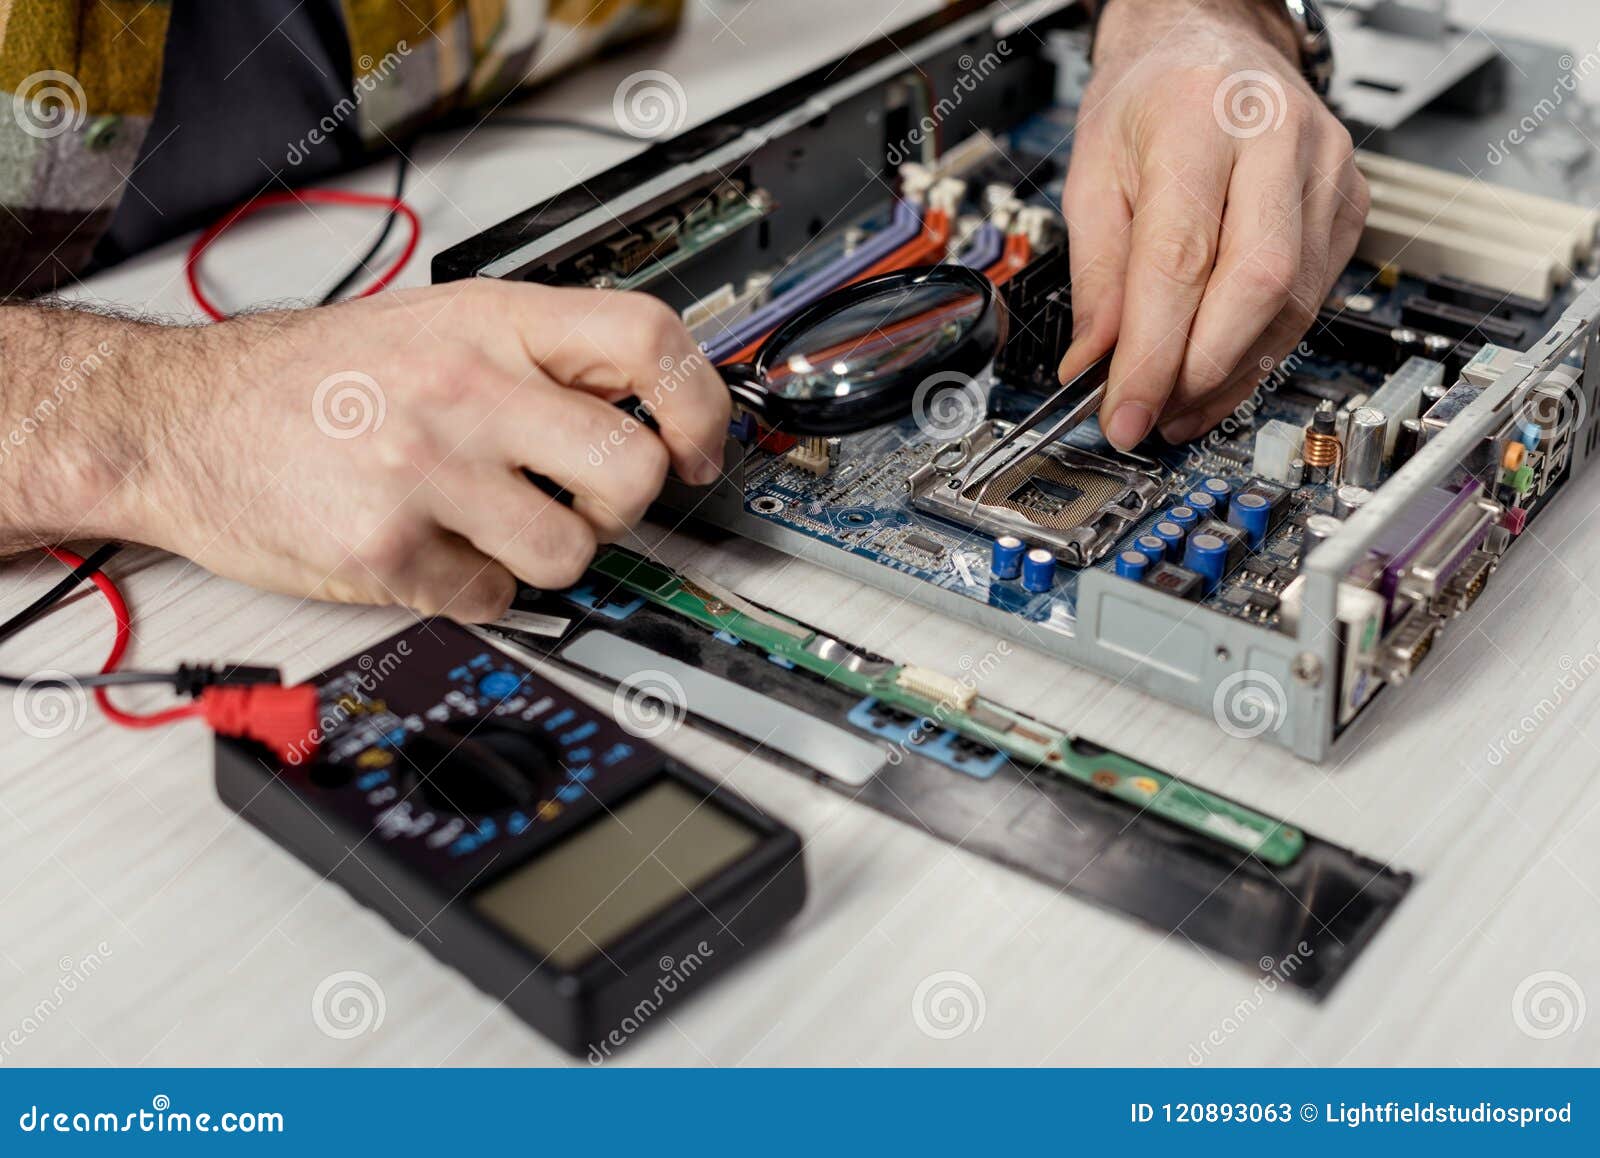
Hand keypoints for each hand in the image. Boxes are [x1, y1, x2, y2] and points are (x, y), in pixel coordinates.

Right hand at [100, 282, 729, 620]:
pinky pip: (494, 598)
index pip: (648, 342)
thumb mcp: (436, 323)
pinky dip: (476, 588)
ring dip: (549, 556)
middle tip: (585, 500)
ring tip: (493, 525)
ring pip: (573, 552)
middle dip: (624, 504)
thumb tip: (649, 405)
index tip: (696, 447)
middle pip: (631, 469)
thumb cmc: (308, 377)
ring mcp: (425, 472)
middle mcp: (465, 389)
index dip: (699, 404)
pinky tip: (433, 550)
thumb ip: (537, 357)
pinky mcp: (386, 550)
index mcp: (490, 322)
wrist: (178, 420)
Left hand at [1057, 0, 1368, 449]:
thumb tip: (1095, 364)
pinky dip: (1261, 351)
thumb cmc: (1151, 96)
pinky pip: (1310, 299)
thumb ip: (1094, 273)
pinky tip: (1220, 377)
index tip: (1123, 413)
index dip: (1153, 355)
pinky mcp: (1350, 204)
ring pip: (1291, 304)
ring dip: (1231, 375)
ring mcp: (1326, 171)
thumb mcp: (1092, 172)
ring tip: (1177, 409)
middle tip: (1152, 418)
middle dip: (1199, 373)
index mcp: (1200, 118)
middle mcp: (1277, 140)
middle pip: (1255, 287)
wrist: (1213, 42)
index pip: (1180, 260)